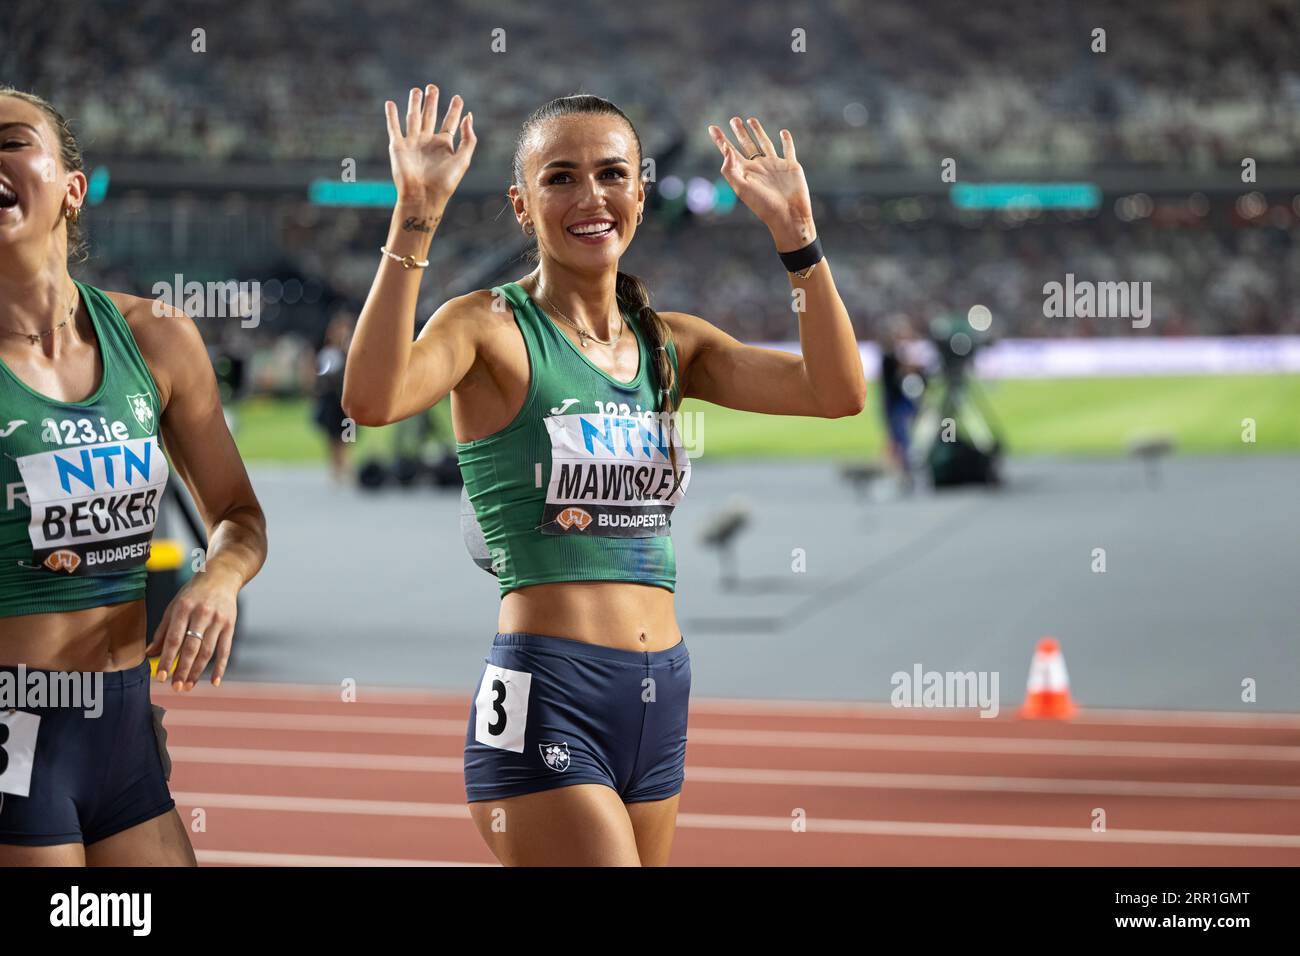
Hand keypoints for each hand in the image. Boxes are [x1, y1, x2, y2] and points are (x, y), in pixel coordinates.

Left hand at [145, 568, 239, 690]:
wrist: (222, 576)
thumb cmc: (193, 593)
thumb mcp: (175, 606)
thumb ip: (163, 630)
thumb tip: (150, 653)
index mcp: (184, 608)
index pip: (174, 639)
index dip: (166, 660)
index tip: (160, 677)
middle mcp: (202, 614)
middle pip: (191, 647)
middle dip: (182, 670)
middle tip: (175, 687)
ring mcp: (218, 620)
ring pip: (208, 651)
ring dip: (198, 671)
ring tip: (188, 686)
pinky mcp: (231, 625)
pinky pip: (225, 649)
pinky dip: (220, 667)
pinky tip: (215, 681)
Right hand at [385, 84, 476, 204]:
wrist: (423, 196)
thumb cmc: (445, 182)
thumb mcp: (463, 159)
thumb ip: (468, 138)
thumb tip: (469, 117)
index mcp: (444, 145)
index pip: (450, 122)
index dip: (454, 110)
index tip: (458, 98)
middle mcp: (428, 142)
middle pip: (430, 116)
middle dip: (431, 101)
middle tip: (433, 86)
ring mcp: (412, 143)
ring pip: (413, 118)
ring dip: (414, 104)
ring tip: (416, 90)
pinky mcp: (398, 147)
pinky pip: (394, 127)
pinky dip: (391, 115)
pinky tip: (390, 104)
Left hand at [707, 116, 814, 249]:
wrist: (788, 215)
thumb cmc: (763, 205)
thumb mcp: (741, 188)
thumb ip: (730, 169)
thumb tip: (725, 148)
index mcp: (745, 172)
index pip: (729, 152)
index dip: (720, 140)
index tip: (712, 128)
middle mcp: (758, 167)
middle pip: (746, 144)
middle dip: (739, 132)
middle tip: (734, 119)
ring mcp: (775, 165)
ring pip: (765, 143)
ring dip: (758, 131)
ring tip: (751, 120)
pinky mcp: (791, 166)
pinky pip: (788, 150)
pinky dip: (786, 141)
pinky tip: (783, 132)